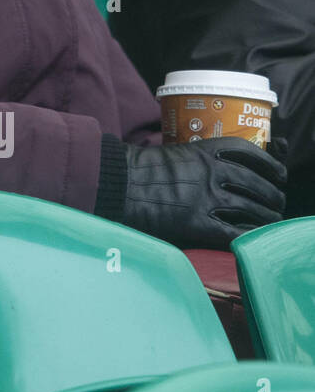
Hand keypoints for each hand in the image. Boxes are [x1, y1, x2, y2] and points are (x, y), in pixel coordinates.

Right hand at [122, 137, 286, 247]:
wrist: (114, 183)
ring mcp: (206, 199)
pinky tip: (255, 240)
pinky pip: (236, 233)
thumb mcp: (171, 153)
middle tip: (276, 202)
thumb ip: (195, 160)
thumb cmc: (135, 168)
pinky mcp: (197, 224)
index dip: (270, 164)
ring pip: (253, 210)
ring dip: (268, 218)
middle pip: (257, 184)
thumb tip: (211, 167)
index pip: (249, 152)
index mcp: (203, 152)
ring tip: (270, 221)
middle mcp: (211, 173)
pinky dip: (251, 237)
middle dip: (273, 195)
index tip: (277, 172)